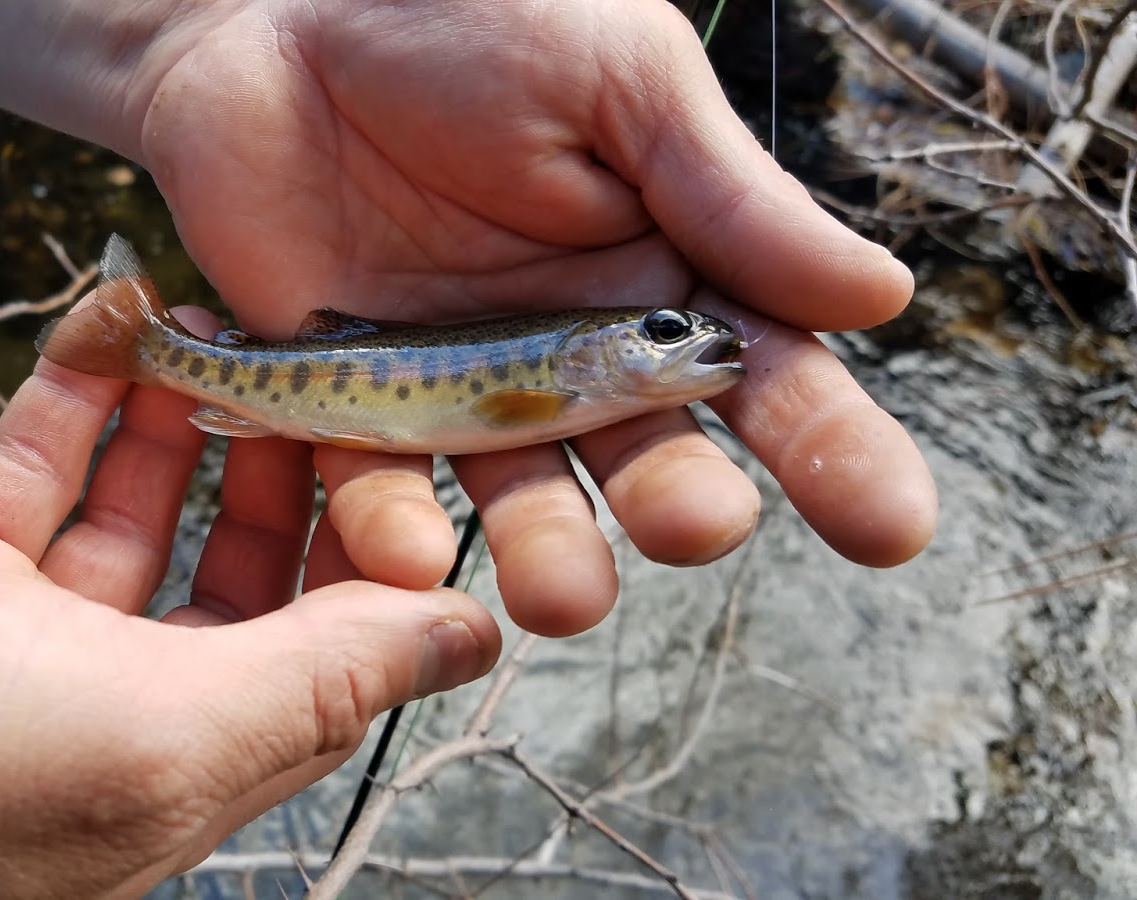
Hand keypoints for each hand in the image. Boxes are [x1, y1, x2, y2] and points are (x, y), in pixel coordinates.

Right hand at [0, 362, 499, 897]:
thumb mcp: (138, 736)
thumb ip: (314, 682)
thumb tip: (473, 642)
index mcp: (181, 769)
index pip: (336, 650)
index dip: (383, 538)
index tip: (409, 425)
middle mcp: (109, 711)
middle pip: (246, 574)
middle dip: (286, 460)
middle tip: (313, 352)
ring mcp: (13, 642)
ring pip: (140, 511)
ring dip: (186, 413)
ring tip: (218, 318)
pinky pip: (33, 471)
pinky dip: (79, 398)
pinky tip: (116, 313)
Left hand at [131, 0, 937, 634]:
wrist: (270, 10)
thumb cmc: (462, 16)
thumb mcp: (620, 80)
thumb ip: (729, 197)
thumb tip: (880, 298)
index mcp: (662, 271)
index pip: (768, 377)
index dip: (834, 454)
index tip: (890, 528)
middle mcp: (574, 350)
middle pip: (647, 459)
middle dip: (679, 505)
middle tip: (692, 525)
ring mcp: (464, 385)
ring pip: (520, 497)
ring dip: (548, 554)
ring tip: (564, 594)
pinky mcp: (354, 403)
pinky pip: (378, 486)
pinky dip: (391, 529)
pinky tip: (410, 554)